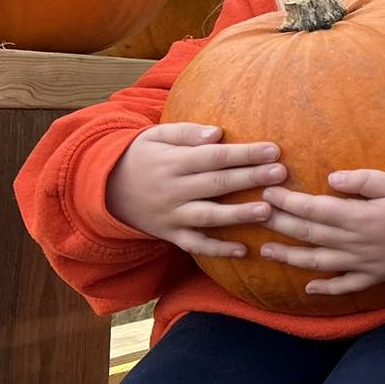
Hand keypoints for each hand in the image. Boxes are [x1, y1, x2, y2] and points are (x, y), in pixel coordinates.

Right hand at [105, 123, 284, 257]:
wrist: (104, 188)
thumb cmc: (142, 156)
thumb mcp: (156, 136)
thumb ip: (187, 133)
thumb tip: (217, 133)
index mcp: (173, 162)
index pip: (213, 157)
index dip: (243, 154)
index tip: (273, 150)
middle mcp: (172, 190)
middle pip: (215, 184)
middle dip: (249, 179)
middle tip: (281, 174)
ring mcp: (171, 215)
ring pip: (207, 217)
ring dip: (238, 215)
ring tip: (268, 210)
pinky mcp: (169, 234)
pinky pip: (194, 244)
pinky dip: (217, 249)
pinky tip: (243, 250)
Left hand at [259, 169, 384, 296]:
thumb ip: (363, 180)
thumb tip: (331, 177)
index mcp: (358, 216)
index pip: (314, 208)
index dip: (288, 201)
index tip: (267, 193)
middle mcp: (353, 242)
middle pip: (308, 233)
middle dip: (279, 224)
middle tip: (255, 215)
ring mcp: (360, 262)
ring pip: (317, 261)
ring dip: (289, 257)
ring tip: (265, 251)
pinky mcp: (373, 276)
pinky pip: (344, 285)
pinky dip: (325, 288)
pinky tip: (308, 288)